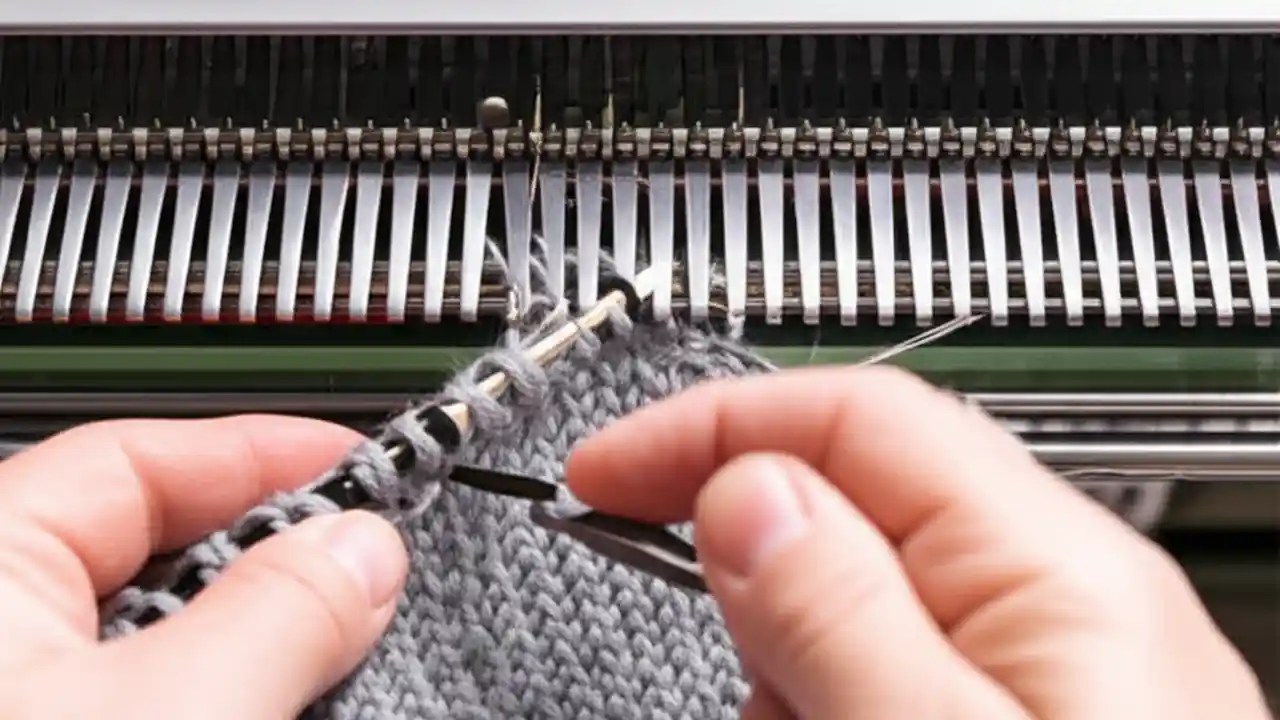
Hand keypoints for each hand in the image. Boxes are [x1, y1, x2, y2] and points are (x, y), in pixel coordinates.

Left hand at [0, 416, 408, 718]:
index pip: (130, 461)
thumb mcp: (178, 709)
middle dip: (275, 549)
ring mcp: (31, 698)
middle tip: (374, 567)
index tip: (365, 468)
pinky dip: (235, 697)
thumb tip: (362, 547)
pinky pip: (159, 701)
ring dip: (264, 639)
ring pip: (165, 637)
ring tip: (350, 649)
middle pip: (155, 546)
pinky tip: (296, 709)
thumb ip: (280, 612)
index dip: (260, 454)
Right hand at [566, 366, 1269, 719]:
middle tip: (748, 689)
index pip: (856, 422)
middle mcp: (1060, 609)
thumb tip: (747, 494)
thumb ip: (837, 618)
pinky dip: (827, 719)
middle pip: (851, 513)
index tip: (604, 477)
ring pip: (853, 614)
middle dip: (759, 590)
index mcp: (1056, 579)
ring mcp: (1040, 680)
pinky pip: (878, 689)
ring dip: (791, 684)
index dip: (714, 429)